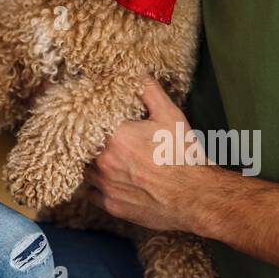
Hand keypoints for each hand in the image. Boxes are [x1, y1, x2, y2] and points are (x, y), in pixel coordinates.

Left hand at [83, 75, 219, 233]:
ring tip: (107, 157)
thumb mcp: (170, 115)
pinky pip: (92, 193)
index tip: (91, 117)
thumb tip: (136, 72)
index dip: (85, 117)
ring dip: (92, 163)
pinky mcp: (111, 206)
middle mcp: (103, 161)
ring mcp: (106, 186)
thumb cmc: (183, 155)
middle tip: (103, 138)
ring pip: (85, 170)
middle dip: (89, 141)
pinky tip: (111, 179)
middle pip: (81, 146)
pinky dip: (98, 186)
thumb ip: (148, 90)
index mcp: (114, 136)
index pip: (85, 120)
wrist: (196, 197)